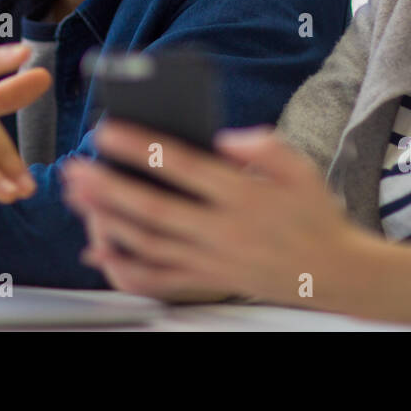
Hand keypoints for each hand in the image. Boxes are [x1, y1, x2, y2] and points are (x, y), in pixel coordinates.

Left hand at [62, 121, 359, 304]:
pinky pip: (159, 279)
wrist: (334, 273)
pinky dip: (126, 269)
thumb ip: (265, 146)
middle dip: (108, 188)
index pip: (183, 167)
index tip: (107, 130)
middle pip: (154, 209)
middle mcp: (223, 231)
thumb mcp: (301, 169)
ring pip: (149, 244)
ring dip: (108, 221)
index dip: (141, 148)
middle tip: (75, 168)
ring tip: (77, 197)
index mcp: (243, 196)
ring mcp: (212, 261)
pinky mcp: (208, 281)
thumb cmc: (313, 214)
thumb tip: (223, 137)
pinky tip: (100, 252)